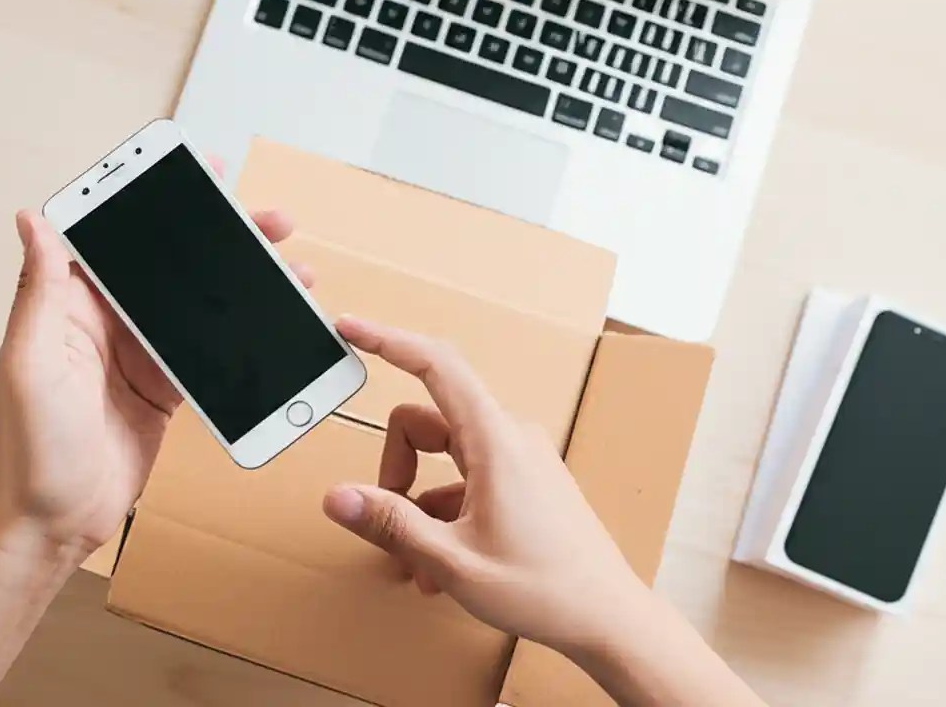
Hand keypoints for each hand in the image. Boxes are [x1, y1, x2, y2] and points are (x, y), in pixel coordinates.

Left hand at [0, 188, 310, 561]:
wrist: (54, 520)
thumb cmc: (30, 448)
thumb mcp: (30, 361)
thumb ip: (40, 290)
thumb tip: (32, 219)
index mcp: (69, 304)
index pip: (116, 238)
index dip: (153, 201)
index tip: (191, 173)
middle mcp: (106, 322)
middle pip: (171, 266)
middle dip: (220, 238)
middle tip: (265, 220)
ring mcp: (139, 353)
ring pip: (198, 304)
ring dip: (241, 284)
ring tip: (286, 266)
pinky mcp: (164, 386)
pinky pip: (208, 350)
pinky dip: (240, 333)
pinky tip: (269, 320)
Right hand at [322, 316, 648, 652]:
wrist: (607, 617)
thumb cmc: (543, 589)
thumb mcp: (452, 559)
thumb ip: (390, 523)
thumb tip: (338, 496)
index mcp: (495, 440)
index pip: (435, 366)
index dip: (387, 341)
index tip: (351, 328)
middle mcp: (510, 437)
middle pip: (425, 424)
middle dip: (395, 471)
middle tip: (388, 527)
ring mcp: (521, 457)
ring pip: (443, 458)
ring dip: (419, 504)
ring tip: (420, 566)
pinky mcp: (526, 479)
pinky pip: (467, 478)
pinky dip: (443, 513)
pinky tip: (440, 567)